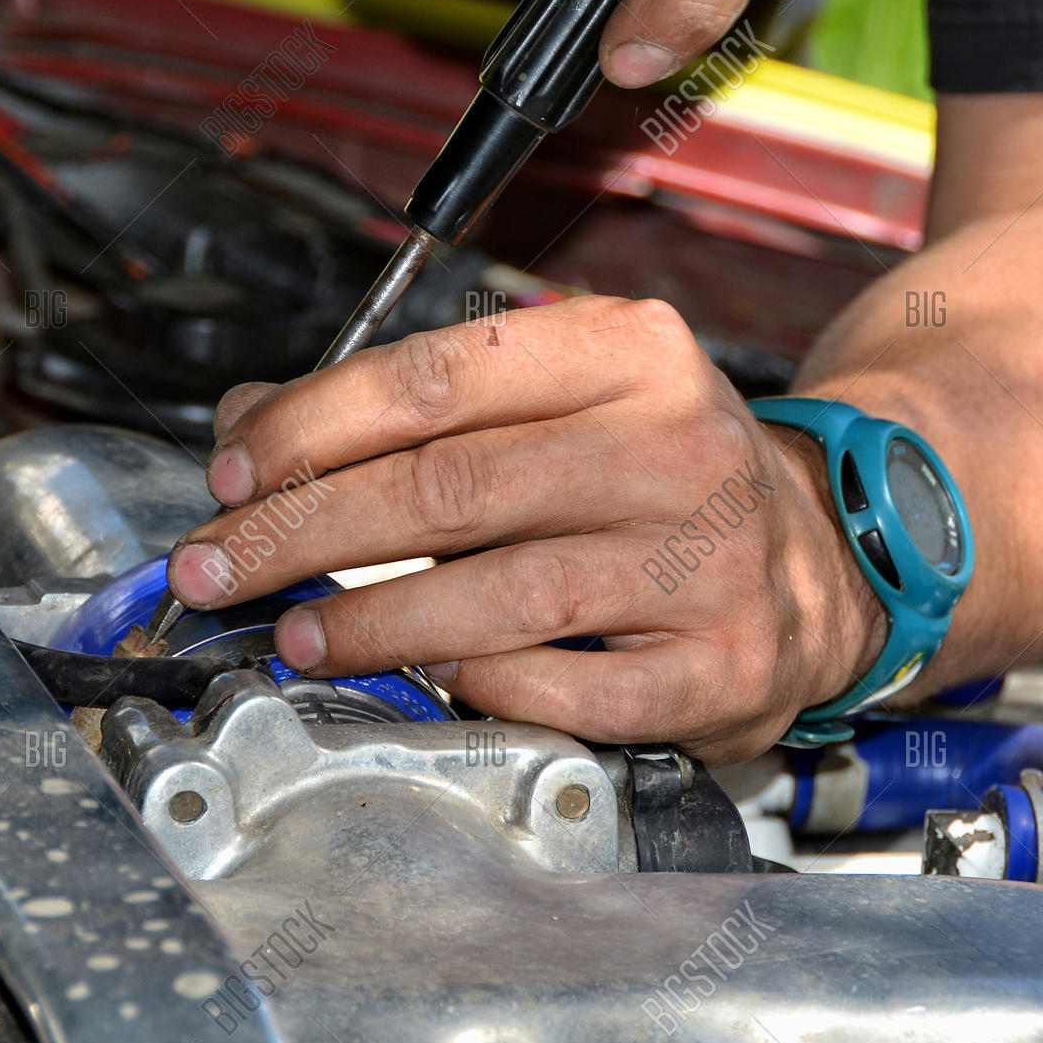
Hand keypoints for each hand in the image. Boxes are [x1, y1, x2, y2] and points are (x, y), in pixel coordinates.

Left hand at [166, 297, 882, 764]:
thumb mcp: (555, 401)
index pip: (434, 375)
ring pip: (503, 594)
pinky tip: (427, 678)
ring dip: (372, 620)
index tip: (233, 475)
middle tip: (222, 569)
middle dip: (306, 531)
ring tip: (300, 634)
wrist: (820, 555)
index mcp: (628, 351)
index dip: (311, 428)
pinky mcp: (722, 665)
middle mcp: (677, 443)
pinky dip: (479, 686)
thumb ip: (410, 408)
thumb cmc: (654, 472)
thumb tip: (251, 433)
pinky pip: (568, 691)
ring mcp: (709, 560)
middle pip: (451, 487)